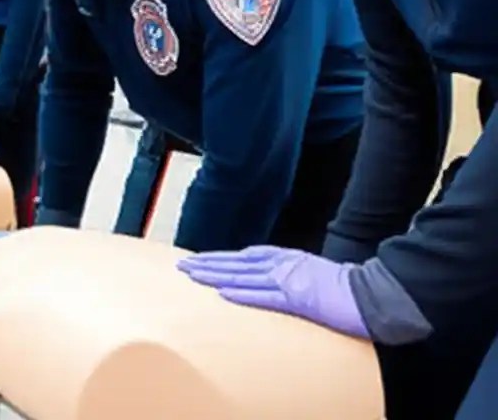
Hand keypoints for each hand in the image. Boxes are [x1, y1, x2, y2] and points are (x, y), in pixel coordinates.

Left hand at [176, 246, 369, 338]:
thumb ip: (293, 276)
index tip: (200, 259)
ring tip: (191, 274)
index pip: (247, 257)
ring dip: (215, 274)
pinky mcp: (297, 298)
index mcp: (289, 259)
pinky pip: (264, 295)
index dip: (222, 258)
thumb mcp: (314, 275)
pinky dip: (242, 293)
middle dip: (208, 263)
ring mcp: (289, 280)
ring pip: (243, 275)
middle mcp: (284, 265)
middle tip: (182, 265)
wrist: (375, 294)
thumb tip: (276, 283)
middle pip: (237, 263)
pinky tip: (222, 292)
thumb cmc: (348, 290)